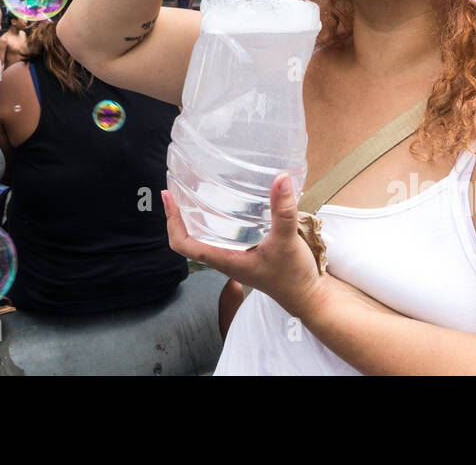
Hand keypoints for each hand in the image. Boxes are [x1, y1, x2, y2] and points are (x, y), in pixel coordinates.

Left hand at [163, 173, 327, 318]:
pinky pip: (222, 236)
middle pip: (189, 239)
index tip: (167, 197)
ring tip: (193, 192)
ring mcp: (235, 257)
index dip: (172, 221)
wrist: (308, 297)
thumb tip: (280, 179)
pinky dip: (216, 220)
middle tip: (176, 188)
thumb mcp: (286, 241)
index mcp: (225, 260)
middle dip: (178, 216)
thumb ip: (283, 212)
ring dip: (195, 217)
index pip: (185, 245)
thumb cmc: (293, 276)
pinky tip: (226, 204)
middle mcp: (225, 259)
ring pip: (205, 237)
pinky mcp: (246, 253)